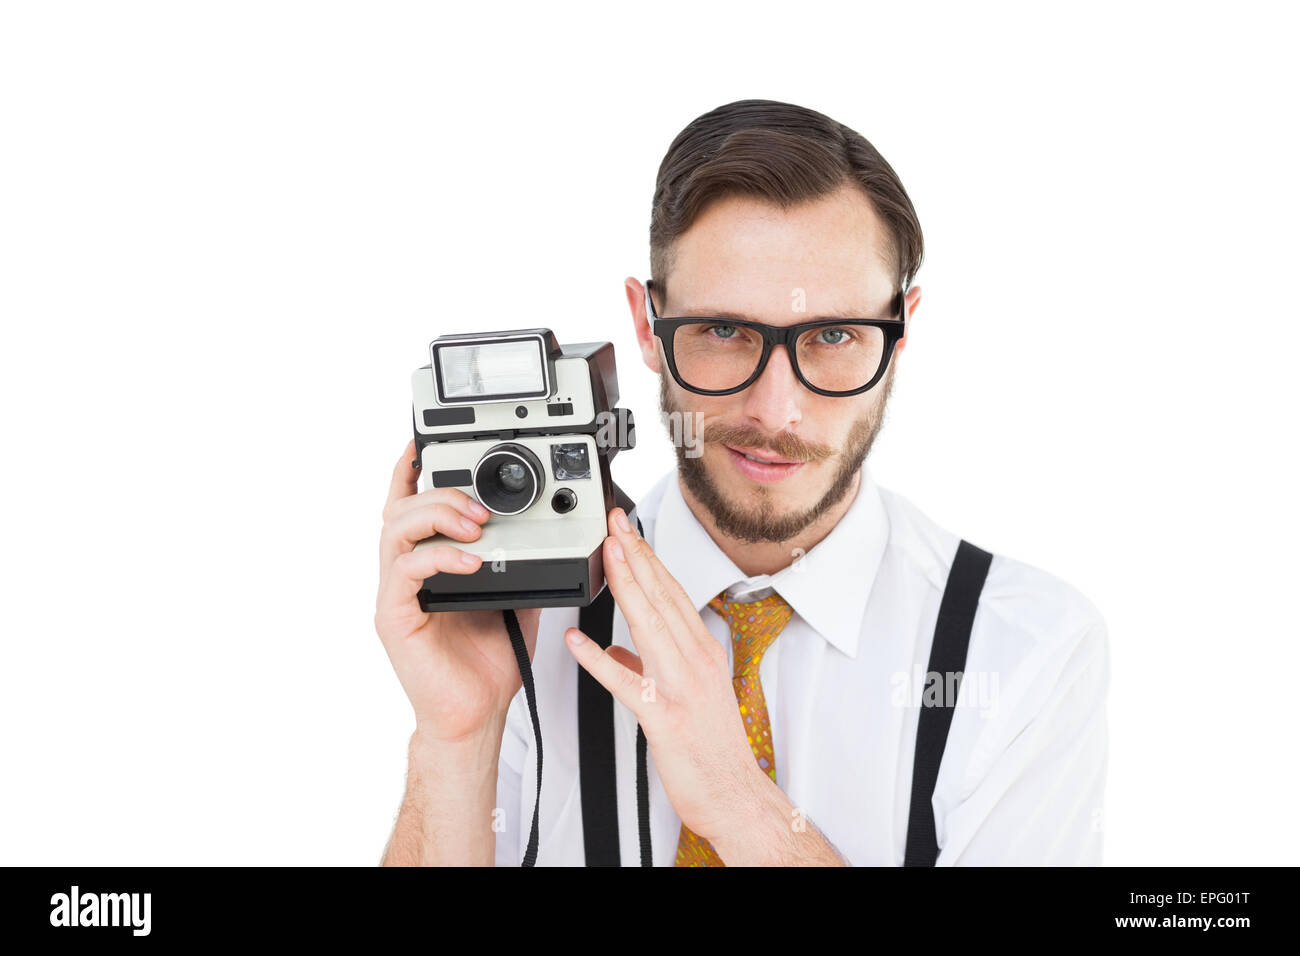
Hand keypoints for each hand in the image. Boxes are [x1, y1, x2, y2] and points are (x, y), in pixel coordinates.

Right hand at [374, 439, 540, 742]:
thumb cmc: (489, 661)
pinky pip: (406, 571)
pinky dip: (439, 558)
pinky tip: (471, 561)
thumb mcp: (518, 594)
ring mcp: (397, 593)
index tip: (430, 443)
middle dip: (440, 489)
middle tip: (480, 504)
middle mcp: (406, 571)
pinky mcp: (395, 617)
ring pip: (395, 528)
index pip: (411, 502)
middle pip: (400, 505)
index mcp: (428, 562)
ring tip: (476, 524)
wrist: (477, 714)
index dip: (414, 469)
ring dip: (437, 515)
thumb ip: (521, 558)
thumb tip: (550, 528)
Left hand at [562, 507, 765, 846]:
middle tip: (614, 521)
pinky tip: (578, 642)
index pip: (670, 593)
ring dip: (627, 585)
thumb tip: (618, 648)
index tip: (628, 531)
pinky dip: (599, 660)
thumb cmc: (713, 748)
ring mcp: (681, 687)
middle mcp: (694, 661)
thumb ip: (651, 666)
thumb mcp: (688, 694)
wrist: (736, 795)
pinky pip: (627, 683)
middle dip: (636, 555)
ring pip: (649, 625)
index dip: (647, 558)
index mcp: (699, 652)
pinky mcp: (664, 718)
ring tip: (607, 553)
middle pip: (660, 597)